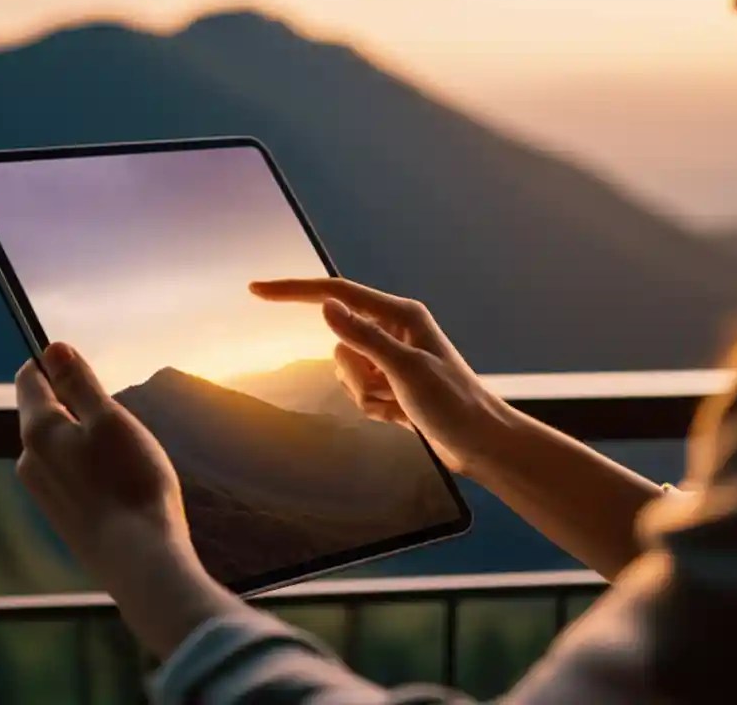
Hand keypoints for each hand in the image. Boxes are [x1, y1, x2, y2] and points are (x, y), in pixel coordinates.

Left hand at [15, 342, 241, 656]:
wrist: (141, 562)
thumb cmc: (132, 484)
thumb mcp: (111, 420)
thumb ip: (79, 383)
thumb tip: (52, 348)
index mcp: (37, 431)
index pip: (29, 379)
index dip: (55, 366)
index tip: (87, 373)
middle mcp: (29, 461)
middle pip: (45, 413)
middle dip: (78, 407)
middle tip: (120, 423)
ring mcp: (43, 493)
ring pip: (61, 447)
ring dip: (89, 442)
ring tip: (127, 460)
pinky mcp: (61, 517)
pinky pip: (72, 477)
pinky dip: (93, 471)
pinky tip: (122, 487)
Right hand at [250, 278, 513, 477]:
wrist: (480, 443)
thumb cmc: (454, 403)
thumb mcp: (406, 369)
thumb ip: (363, 337)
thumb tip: (326, 306)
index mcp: (400, 315)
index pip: (336, 294)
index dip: (294, 291)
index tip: (256, 291)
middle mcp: (392, 332)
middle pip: (339, 343)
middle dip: (354, 373)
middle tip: (389, 388)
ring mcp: (389, 359)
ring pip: (344, 370)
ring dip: (364, 394)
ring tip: (399, 405)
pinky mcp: (389, 384)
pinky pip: (356, 392)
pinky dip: (373, 407)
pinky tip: (401, 416)